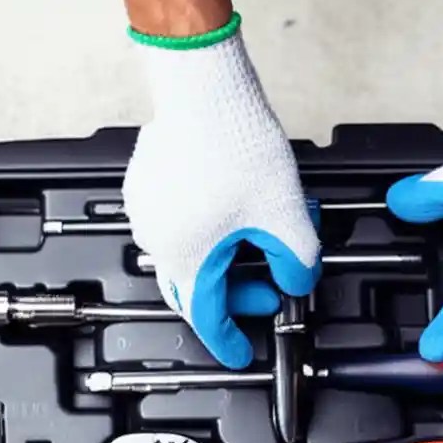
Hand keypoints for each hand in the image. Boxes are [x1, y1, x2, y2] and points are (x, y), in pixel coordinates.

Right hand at [123, 27, 319, 368]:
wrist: (204, 89)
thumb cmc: (236, 145)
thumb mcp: (286, 214)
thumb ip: (298, 260)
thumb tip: (298, 280)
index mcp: (188, 259)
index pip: (208, 318)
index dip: (230, 340)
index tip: (241, 352)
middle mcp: (157, 241)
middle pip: (192, 289)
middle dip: (232, 297)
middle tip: (265, 289)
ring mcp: (146, 211)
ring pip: (183, 254)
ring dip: (220, 260)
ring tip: (255, 242)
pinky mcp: (145, 184)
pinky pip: (171, 222)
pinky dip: (202, 231)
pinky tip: (230, 211)